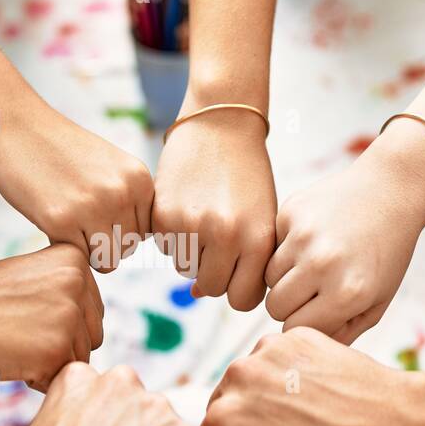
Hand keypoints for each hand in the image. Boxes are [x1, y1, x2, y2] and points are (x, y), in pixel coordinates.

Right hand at [0, 109, 153, 271]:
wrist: (17, 127)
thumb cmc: (62, 150)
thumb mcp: (111, 166)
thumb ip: (130, 198)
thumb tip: (137, 242)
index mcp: (139, 178)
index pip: (147, 231)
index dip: (121, 229)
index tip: (99, 214)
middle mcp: (122, 192)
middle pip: (128, 248)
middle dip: (105, 242)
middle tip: (79, 220)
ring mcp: (93, 207)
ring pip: (108, 261)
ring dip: (88, 251)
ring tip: (69, 225)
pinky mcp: (61, 221)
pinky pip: (77, 258)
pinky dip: (64, 246)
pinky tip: (51, 220)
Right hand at [0, 244, 102, 390]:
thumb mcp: (33, 277)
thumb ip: (67, 291)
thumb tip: (95, 328)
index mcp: (75, 260)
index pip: (89, 314)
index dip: (55, 324)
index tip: (20, 311)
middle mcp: (79, 282)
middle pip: (90, 339)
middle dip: (57, 345)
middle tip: (14, 329)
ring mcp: (69, 316)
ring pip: (77, 362)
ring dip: (45, 362)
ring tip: (10, 340)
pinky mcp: (55, 349)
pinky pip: (59, 381)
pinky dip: (34, 379)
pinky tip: (7, 356)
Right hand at [151, 106, 276, 309]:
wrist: (221, 125)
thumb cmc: (248, 178)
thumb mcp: (260, 220)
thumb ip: (245, 264)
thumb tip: (199, 293)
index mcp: (259, 240)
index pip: (243, 300)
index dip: (239, 287)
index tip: (239, 270)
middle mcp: (227, 236)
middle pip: (213, 288)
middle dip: (214, 272)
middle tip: (219, 242)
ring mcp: (193, 226)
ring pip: (186, 270)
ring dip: (193, 253)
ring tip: (204, 218)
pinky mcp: (164, 215)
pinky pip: (166, 249)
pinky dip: (174, 235)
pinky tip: (187, 206)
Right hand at [199, 329, 424, 425]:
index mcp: (225, 418)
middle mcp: (239, 376)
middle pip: (226, 406)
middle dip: (249, 424)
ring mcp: (268, 350)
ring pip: (252, 381)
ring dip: (269, 398)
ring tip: (311, 418)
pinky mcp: (297, 336)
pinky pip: (280, 360)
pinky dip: (293, 375)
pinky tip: (321, 395)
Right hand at [265, 144, 424, 343]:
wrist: (390, 191)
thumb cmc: (386, 252)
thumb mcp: (377, 301)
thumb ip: (342, 333)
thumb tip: (302, 348)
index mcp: (348, 293)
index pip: (295, 329)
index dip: (305, 323)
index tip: (318, 312)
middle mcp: (323, 265)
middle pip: (275, 307)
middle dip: (290, 303)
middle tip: (313, 288)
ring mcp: (303, 236)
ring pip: (267, 278)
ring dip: (285, 276)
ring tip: (313, 263)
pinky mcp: (290, 212)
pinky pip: (269, 246)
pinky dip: (284, 248)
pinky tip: (311, 238)